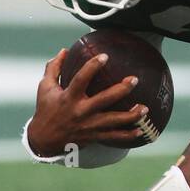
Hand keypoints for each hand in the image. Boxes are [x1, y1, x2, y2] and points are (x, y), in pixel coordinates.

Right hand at [27, 49, 147, 156]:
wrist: (44, 139)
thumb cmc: (46, 109)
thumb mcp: (45, 88)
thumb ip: (54, 68)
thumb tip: (64, 50)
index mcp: (68, 97)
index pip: (81, 79)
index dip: (92, 67)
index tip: (105, 56)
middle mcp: (80, 111)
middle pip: (104, 100)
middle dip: (121, 90)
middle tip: (134, 80)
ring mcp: (89, 125)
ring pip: (114, 121)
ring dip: (131, 115)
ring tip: (146, 108)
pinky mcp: (94, 136)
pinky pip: (113, 136)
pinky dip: (128, 135)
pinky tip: (141, 130)